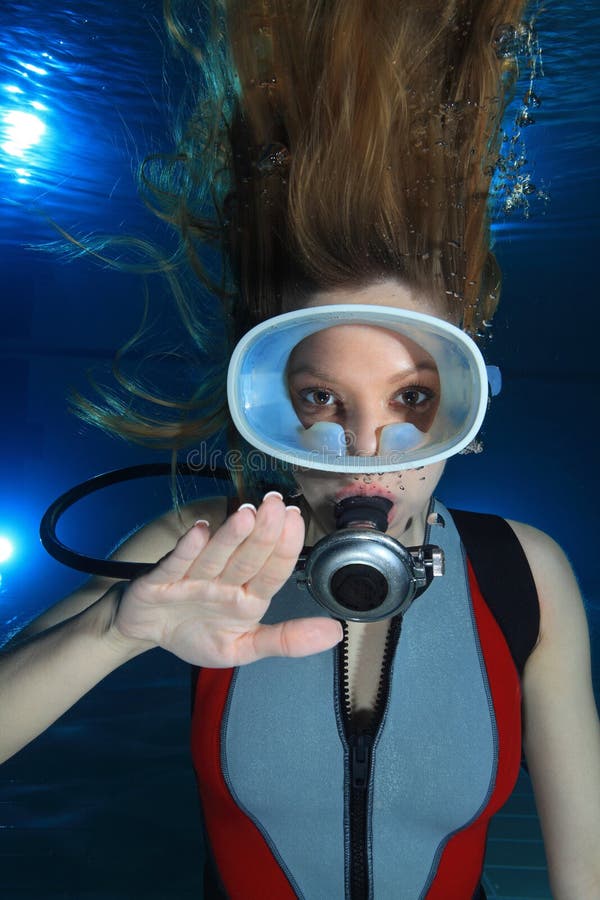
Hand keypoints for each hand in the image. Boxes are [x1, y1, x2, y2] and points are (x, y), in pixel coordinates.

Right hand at [113, 493, 342, 665]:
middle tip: (277, 505)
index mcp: (248, 596)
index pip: (273, 571)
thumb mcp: (242, 648)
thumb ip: (286, 641)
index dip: (285, 547)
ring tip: (246, 514)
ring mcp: (192, 576)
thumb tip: (335, 633)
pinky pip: (177, 562)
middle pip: (248, 556)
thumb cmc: (197, 632)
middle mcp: (224, 580)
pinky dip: (187, 549)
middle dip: (264, 532)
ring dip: (230, 536)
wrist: (146, 630)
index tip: (297, 520)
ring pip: (216, 554)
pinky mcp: (161, 579)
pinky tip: (200, 531)